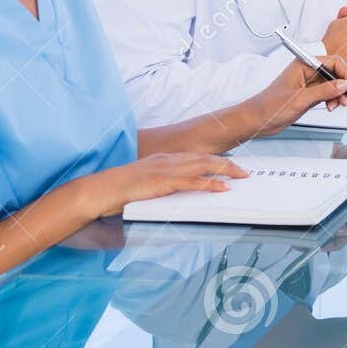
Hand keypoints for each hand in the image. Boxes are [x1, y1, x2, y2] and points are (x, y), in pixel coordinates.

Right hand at [77, 153, 249, 219]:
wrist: (101, 190)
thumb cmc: (121, 189)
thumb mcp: (147, 182)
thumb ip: (164, 183)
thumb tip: (177, 191)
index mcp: (165, 159)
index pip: (197, 156)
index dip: (216, 160)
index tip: (231, 164)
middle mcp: (168, 160)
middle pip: (205, 158)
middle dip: (227, 163)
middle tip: (244, 171)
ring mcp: (166, 169)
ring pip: (203, 166)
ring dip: (225, 171)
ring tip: (241, 176)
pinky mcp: (163, 182)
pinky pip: (193, 182)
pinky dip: (211, 184)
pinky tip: (223, 188)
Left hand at [248, 60, 346, 133]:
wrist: (256, 120)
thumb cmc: (269, 106)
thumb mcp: (299, 99)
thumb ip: (323, 91)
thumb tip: (343, 85)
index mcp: (303, 64)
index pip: (332, 62)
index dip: (346, 73)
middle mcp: (307, 71)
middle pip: (335, 72)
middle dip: (344, 84)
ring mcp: (308, 83)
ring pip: (333, 83)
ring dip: (339, 94)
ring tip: (337, 105)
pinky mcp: (309, 94)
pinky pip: (327, 92)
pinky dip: (332, 99)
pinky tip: (331, 107)